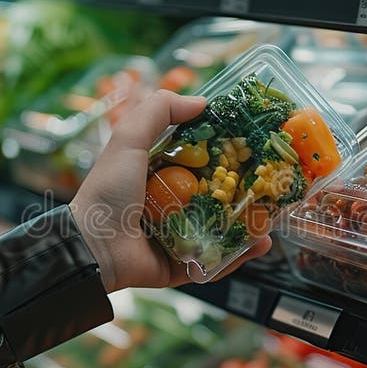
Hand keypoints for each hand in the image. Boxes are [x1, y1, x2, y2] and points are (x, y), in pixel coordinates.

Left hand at [71, 89, 271, 292]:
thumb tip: (202, 101)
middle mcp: (173, 206)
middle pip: (219, 196)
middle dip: (247, 191)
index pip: (203, 161)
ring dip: (251, 224)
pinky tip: (259, 244)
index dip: (229, 153)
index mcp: (161, 176)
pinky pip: (217, 261)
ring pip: (224, 230)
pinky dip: (240, 256)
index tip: (255, 146)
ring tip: (272, 216)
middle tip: (272, 183)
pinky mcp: (183, 266)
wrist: (93, 245)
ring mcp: (180, 238)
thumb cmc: (108, 190)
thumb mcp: (129, 139)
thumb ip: (159, 111)